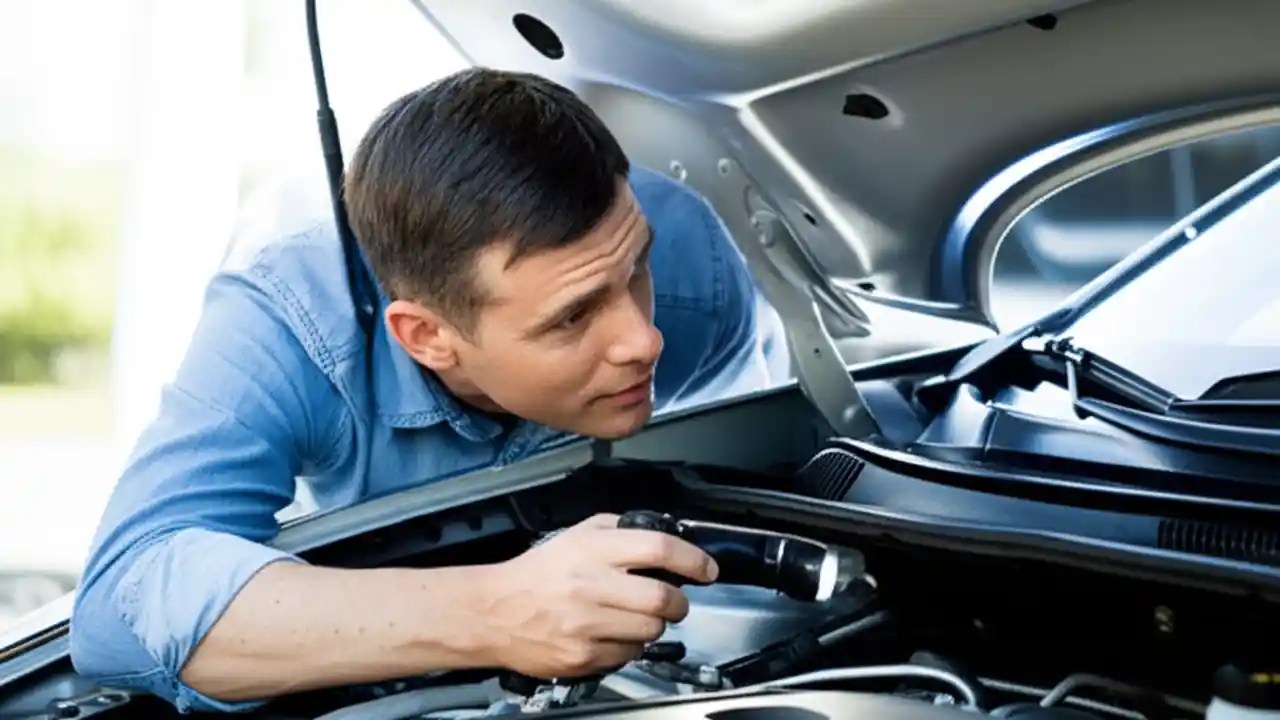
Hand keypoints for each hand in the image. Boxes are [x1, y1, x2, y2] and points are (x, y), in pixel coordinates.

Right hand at [475, 513, 718, 678]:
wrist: (494, 611)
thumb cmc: (536, 573)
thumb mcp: (575, 535)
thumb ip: (617, 530)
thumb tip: (661, 536)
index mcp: (592, 550)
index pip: (658, 548)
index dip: (692, 559)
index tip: (706, 569)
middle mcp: (591, 585)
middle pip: (661, 598)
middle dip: (679, 603)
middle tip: (675, 602)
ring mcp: (586, 625)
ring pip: (650, 631)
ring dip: (654, 626)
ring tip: (636, 618)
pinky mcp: (582, 657)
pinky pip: (628, 655)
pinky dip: (630, 646)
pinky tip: (612, 634)